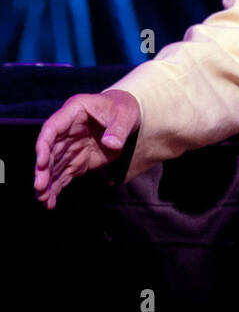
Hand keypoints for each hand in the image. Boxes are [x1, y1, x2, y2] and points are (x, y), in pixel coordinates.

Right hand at [34, 89, 140, 209]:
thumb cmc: (123, 109)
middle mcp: (66, 130)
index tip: (41, 164)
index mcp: (74, 112)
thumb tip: (110, 144)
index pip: (52, 128)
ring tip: (43, 201)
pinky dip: (57, 187)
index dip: (44, 146)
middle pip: (50, 151)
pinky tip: (50, 202)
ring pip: (54, 166)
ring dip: (48, 183)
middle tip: (40, 188)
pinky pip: (64, 174)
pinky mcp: (77, 160)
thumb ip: (118, 129)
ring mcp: (70, 146)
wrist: (126, 116)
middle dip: (44, 170)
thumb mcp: (125, 115)